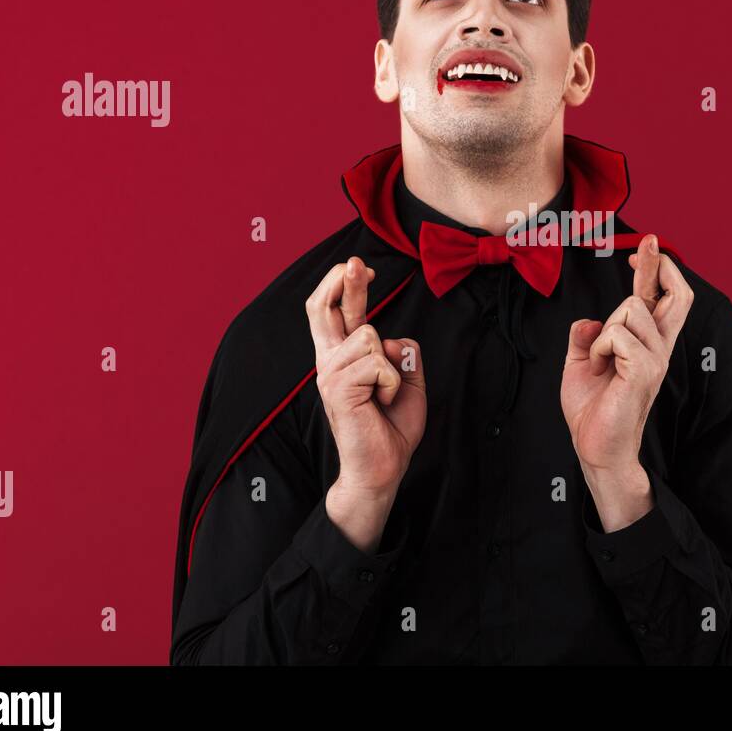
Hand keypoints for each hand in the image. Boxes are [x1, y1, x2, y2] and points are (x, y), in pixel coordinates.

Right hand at [305, 256, 426, 498]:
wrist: (382, 467)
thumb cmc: (391, 426)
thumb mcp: (406, 380)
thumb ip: (403, 353)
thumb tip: (395, 339)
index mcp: (342, 357)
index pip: (333, 311)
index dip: (344, 285)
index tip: (361, 270)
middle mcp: (329, 360)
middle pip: (324, 307)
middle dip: (342, 281)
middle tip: (354, 262)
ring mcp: (329, 373)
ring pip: (370, 336)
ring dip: (391, 366)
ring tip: (384, 395)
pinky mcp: (337, 387)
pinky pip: (379, 363)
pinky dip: (393, 383)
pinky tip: (382, 403)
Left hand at [561, 234, 693, 473]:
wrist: (595, 446)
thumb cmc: (592, 408)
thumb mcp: (580, 362)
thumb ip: (585, 336)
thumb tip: (590, 320)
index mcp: (648, 344)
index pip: (661, 298)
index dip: (656, 268)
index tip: (645, 246)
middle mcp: (659, 348)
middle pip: (677, 295)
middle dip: (658, 264)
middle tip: (648, 243)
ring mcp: (656, 359)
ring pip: (630, 308)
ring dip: (605, 328)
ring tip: (600, 360)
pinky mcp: (645, 371)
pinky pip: (617, 335)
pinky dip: (600, 347)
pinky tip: (601, 369)